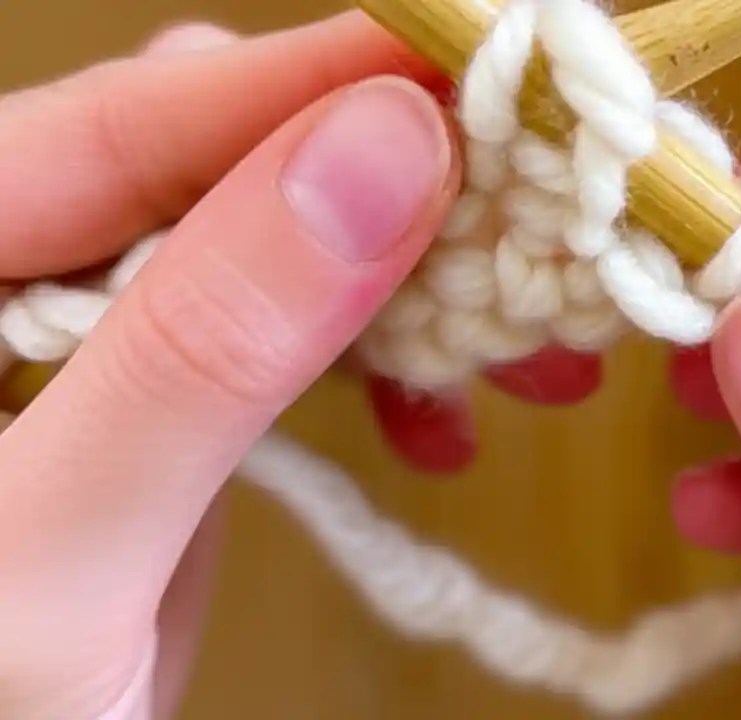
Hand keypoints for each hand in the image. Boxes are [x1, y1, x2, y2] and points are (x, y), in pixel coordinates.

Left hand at [0, 14, 464, 718]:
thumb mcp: (57, 561)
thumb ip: (199, 351)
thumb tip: (386, 151)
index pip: (130, 121)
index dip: (310, 83)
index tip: (474, 72)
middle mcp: (19, 274)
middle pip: (220, 166)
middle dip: (388, 197)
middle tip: (530, 230)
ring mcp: (104, 345)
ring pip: (277, 249)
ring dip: (408, 287)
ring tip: (521, 343)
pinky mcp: (171, 413)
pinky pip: (293, 340)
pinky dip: (381, 368)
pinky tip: (441, 423)